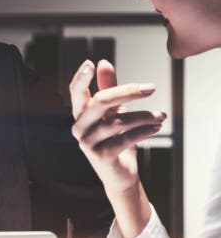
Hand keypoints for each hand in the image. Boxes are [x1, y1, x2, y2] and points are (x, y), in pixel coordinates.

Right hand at [69, 59, 161, 237]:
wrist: (119, 175)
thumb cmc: (115, 139)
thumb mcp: (113, 113)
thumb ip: (109, 89)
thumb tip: (104, 62)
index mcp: (80, 115)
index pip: (76, 93)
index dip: (80, 78)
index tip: (91, 63)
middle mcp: (79, 127)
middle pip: (100, 102)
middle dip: (127, 92)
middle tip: (151, 88)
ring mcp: (88, 143)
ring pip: (118, 121)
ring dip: (144, 116)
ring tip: (161, 116)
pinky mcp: (101, 156)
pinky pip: (125, 138)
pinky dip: (144, 131)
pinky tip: (156, 127)